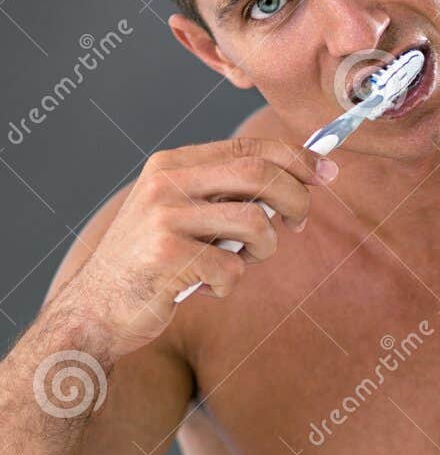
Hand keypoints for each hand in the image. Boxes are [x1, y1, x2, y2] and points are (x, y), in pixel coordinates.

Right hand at [59, 137, 331, 356]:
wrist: (98, 307)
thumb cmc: (153, 264)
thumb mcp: (184, 215)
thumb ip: (226, 195)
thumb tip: (299, 180)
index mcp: (173, 164)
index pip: (248, 147)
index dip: (296, 157)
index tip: (325, 172)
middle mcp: (166, 181)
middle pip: (259, 174)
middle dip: (297, 199)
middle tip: (300, 224)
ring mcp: (163, 217)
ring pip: (254, 222)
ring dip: (264, 249)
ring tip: (241, 262)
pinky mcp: (166, 255)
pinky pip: (231, 267)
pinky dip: (230, 283)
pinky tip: (208, 287)